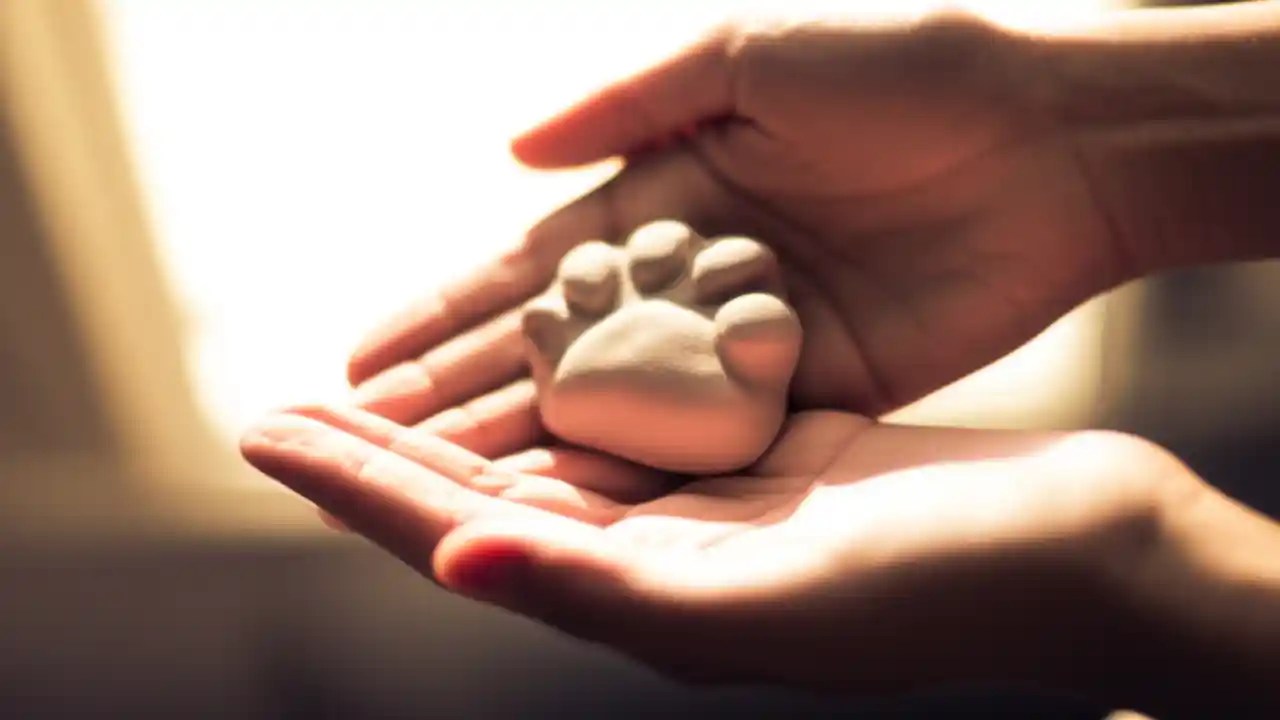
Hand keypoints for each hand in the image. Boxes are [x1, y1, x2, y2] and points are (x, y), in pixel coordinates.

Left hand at [240, 404, 1212, 708]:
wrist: (1082, 552)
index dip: (358, 489)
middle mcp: (660, 563)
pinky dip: (557, 392)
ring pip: (541, 460)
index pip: (463, 536)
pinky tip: (523, 364)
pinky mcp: (760, 460)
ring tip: (374, 386)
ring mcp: (708, 511)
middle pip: (482, 498)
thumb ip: (608, 585)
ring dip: (453, 420)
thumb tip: (456, 561)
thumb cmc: (947, 588)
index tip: (264, 434)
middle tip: (278, 406)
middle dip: (376, 455)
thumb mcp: (769, 596)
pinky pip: (628, 424)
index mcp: (644, 604)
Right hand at [343, 10, 1134, 456]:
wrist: (1054, 140)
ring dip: (524, 451)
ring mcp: (744, 348)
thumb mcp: (747, 59)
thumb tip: (509, 152)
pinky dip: (637, 479)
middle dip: (456, 397)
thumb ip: (629, 103)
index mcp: (666, 198)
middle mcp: (688, 284)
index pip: (529, 272)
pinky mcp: (811, 394)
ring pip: (615, 412)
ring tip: (431, 488)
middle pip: (553, 354)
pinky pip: (708, 446)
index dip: (442, 314)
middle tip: (359, 446)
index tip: (359, 362)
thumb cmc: (904, 71)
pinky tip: (562, 511)